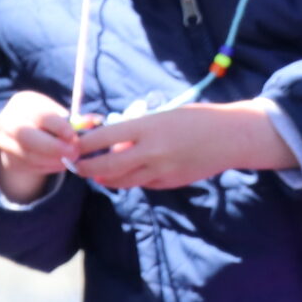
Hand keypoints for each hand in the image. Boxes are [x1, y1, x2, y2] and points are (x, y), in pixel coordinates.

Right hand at [0, 91, 81, 203]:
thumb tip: (96, 122)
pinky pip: (31, 167)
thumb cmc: (45, 120)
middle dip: (54, 147)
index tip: (74, 136)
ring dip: (55, 160)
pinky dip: (49, 167)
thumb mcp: (56, 113)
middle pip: (27, 137)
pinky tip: (61, 164)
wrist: (20, 132)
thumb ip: (74, 119)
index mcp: (22, 103)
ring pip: (30, 156)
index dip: (59, 127)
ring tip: (71, 159)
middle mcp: (7, 122)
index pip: (40, 115)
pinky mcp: (9, 161)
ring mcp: (5, 143)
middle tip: (74, 152)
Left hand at [73, 100, 294, 189]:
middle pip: (106, 166)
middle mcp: (151, 152)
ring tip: (95, 172)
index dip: (83, 144)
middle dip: (86, 168)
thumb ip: (137, 131)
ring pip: (121, 181)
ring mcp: (160, 171)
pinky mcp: (169, 183)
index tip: (71, 145)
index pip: (104, 138)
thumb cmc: (197, 118)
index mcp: (147, 128)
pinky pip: (141, 184)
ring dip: (104, 177)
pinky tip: (126, 174)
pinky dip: (130, 180)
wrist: (231, 137)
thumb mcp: (163, 116)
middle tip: (74, 166)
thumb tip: (113, 143)